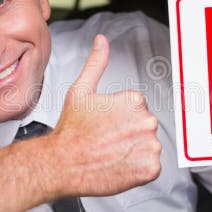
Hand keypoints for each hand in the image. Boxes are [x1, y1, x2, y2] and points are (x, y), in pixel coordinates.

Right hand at [49, 33, 161, 196]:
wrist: (61, 165)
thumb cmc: (70, 130)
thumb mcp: (80, 90)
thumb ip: (96, 63)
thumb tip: (101, 41)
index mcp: (135, 100)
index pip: (137, 109)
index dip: (119, 118)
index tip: (105, 126)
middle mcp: (147, 121)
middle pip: (145, 127)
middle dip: (129, 134)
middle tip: (107, 141)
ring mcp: (150, 146)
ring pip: (148, 147)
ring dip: (134, 151)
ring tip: (111, 154)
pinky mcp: (150, 169)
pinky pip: (150, 168)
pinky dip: (137, 170)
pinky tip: (118, 166)